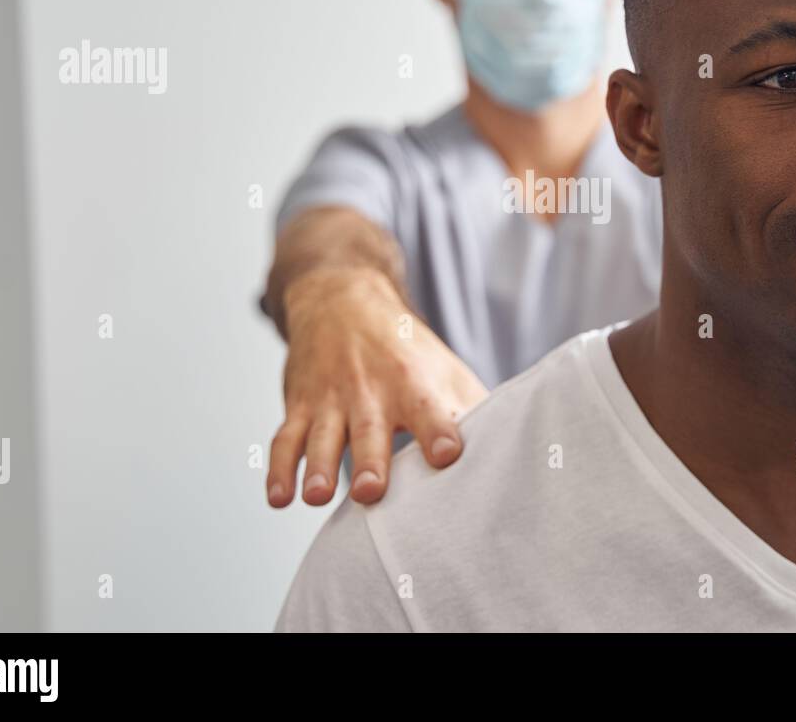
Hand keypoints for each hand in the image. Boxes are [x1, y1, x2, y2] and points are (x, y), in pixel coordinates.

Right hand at [267, 266, 487, 507]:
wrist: (340, 298)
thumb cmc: (404, 347)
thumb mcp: (443, 367)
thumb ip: (473, 408)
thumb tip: (518, 445)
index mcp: (415, 381)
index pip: (430, 409)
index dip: (440, 431)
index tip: (448, 455)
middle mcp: (371, 389)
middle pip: (370, 429)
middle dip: (370, 460)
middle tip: (370, 491)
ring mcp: (331, 397)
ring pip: (321, 435)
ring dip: (317, 466)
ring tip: (315, 496)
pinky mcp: (300, 405)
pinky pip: (286, 438)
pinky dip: (278, 468)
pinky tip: (278, 497)